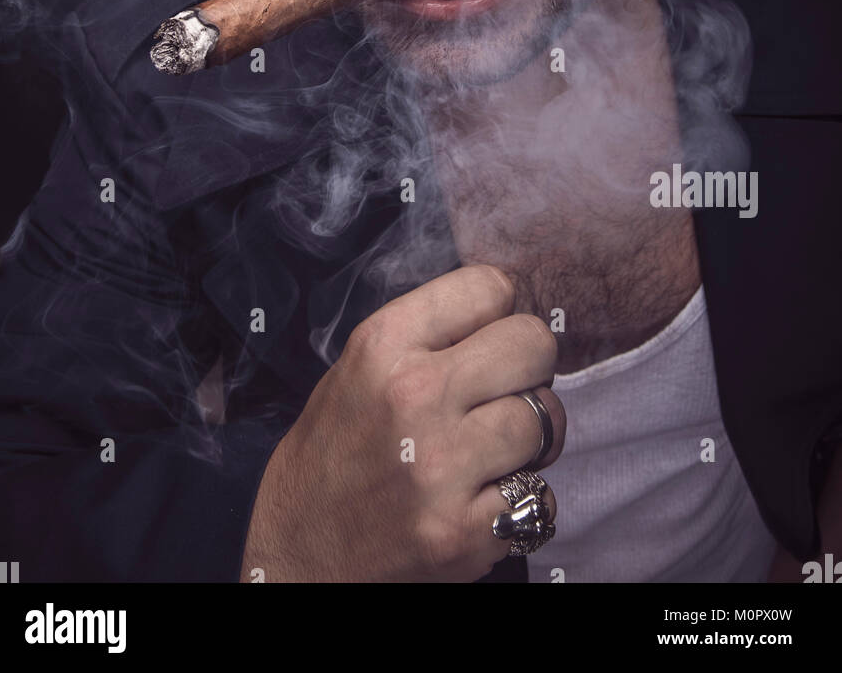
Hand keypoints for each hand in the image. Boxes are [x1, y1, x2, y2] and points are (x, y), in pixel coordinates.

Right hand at [241, 263, 564, 581]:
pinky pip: (540, 493)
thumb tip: (506, 308)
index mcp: (382, 345)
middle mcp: (414, 396)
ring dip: (531, 436)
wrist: (297, 557)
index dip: (499, 311)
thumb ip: (426, 336)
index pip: (489, 287)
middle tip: (504, 390)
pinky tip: (484, 498)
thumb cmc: (331, 457)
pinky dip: (522, 498)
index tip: (488, 335)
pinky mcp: (462, 532)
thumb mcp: (357, 369)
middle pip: (533, 344)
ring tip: (494, 448)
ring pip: (545, 419)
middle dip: (529, 366)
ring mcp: (441, 467)